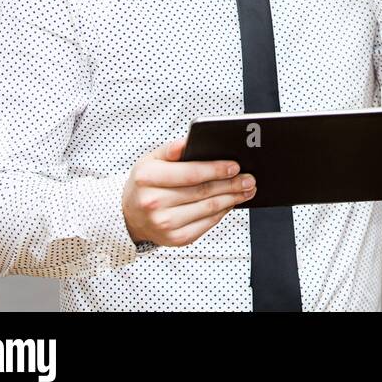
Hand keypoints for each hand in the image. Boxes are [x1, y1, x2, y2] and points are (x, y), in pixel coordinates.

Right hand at [121, 137, 254, 247]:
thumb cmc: (147, 182)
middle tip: (250, 178)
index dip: (216, 170)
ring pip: (209, 209)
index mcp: (147, 177)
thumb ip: (171, 149)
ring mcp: (164, 224)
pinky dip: (222, 212)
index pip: (190, 173)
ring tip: (247, 190)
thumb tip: (188, 142)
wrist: (131, 215)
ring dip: (232, 199)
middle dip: (231, 184)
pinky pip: (207, 224)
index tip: (236, 166)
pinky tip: (231, 203)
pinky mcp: (175, 239)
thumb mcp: (152, 159)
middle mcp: (153, 202)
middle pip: (203, 192)